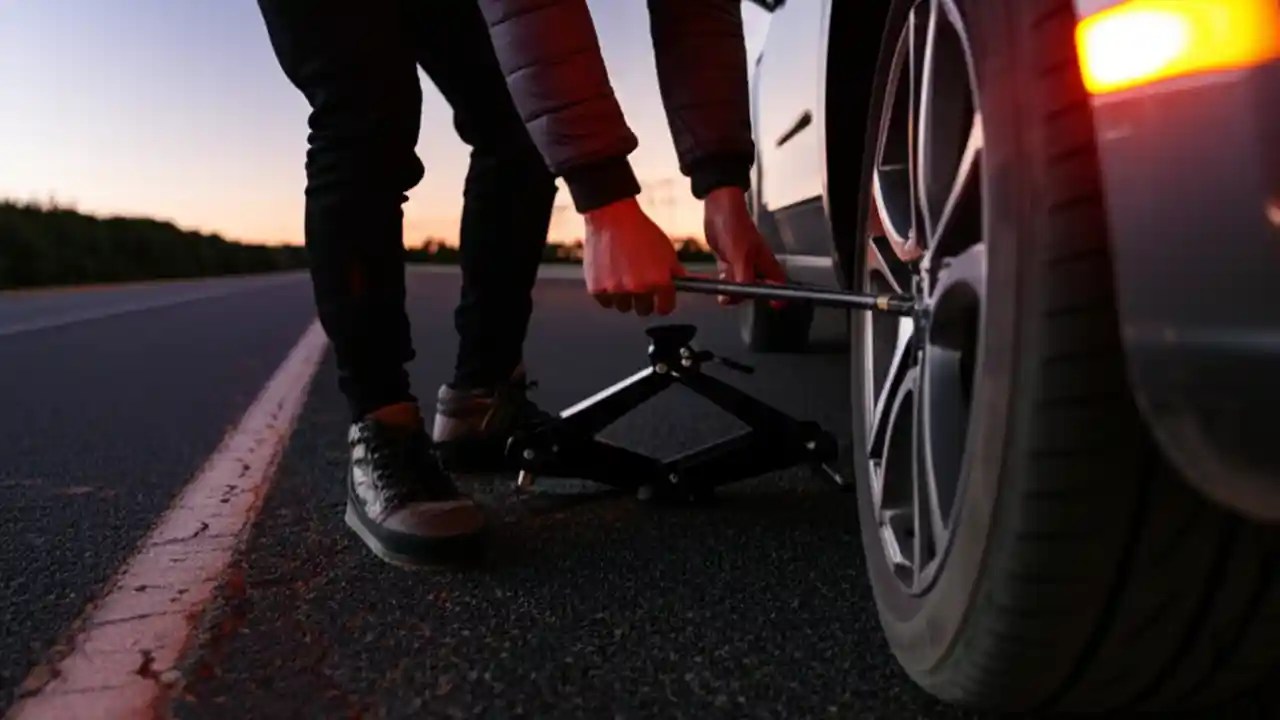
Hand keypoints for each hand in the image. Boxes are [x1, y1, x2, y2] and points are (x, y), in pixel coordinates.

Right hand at [583, 198, 686, 315]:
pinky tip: (610, 277)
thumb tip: (682, 286)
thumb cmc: (641, 232)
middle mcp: (639, 288)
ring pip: (623, 307)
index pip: (665, 307)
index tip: (661, 304)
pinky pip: (605, 301)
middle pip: (643, 310)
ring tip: (622, 279)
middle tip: (640, 289)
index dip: (664, 305)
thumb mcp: (666, 250)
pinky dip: (607, 294)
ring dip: (624, 298)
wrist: (612, 217)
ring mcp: (617, 289)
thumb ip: (674, 272)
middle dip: (644, 302)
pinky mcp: (597, 288)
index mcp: (659, 280)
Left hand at [703, 187, 786, 304]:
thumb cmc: (735, 225)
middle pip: (757, 291)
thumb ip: (744, 276)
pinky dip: (722, 284)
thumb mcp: (740, 254)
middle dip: (744, 296)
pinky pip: (728, 280)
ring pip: (740, 287)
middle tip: (732, 293)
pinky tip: (717, 281)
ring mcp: (743, 265)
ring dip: (730, 291)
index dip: (778, 297)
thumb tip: (744, 294)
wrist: (719, 209)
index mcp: (766, 264)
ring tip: (722, 290)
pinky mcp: (729, 262)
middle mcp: (757, 266)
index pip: (779, 285)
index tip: (770, 305)